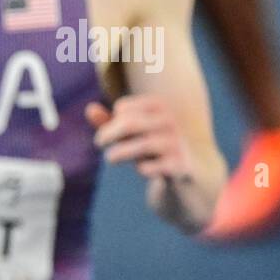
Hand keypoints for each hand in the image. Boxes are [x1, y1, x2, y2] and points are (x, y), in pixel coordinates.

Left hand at [86, 96, 196, 217]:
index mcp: (159, 107)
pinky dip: (144, 169)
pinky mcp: (181, 166)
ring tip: (111, 158)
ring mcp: (177, 144)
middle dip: (108, 134)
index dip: (111, 122)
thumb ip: (109, 123)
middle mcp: (170, 121)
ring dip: (120, 153)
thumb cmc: (153, 149)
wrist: (190, 173)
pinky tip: (142, 170)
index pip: (124, 108)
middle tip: (99, 143)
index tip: (109, 134)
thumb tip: (89, 109)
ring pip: (144, 145)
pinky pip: (157, 167)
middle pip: (130, 123)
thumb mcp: (130, 135)